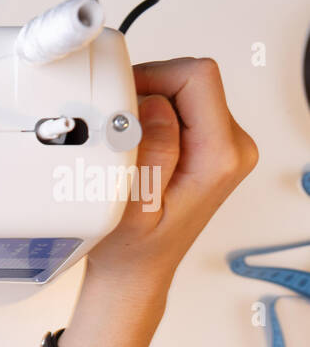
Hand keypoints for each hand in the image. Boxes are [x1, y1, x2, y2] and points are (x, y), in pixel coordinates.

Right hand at [62, 57, 258, 346]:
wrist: (136, 269)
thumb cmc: (130, 248)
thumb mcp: (132, 206)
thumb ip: (149, 154)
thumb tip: (152, 108)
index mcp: (220, 157)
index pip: (197, 77)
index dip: (152, 78)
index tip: (120, 105)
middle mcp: (231, 147)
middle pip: (191, 78)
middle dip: (146, 92)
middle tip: (116, 129)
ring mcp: (222, 144)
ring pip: (182, 89)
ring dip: (144, 106)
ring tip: (122, 144)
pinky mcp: (207, 143)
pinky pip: (177, 105)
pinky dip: (147, 116)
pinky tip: (131, 145)